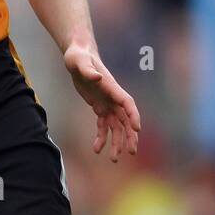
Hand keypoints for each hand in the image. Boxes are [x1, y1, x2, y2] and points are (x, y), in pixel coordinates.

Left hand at [64, 43, 140, 160]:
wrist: (78, 56)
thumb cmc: (79, 57)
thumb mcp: (79, 62)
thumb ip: (87, 70)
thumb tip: (96, 78)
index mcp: (111, 87)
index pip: (127, 103)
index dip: (133, 115)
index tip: (137, 129)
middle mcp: (113, 97)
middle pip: (126, 119)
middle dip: (130, 136)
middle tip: (130, 152)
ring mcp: (108, 103)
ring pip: (116, 126)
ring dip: (117, 142)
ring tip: (113, 158)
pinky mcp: (100, 107)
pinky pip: (103, 126)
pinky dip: (102, 137)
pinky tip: (96, 149)